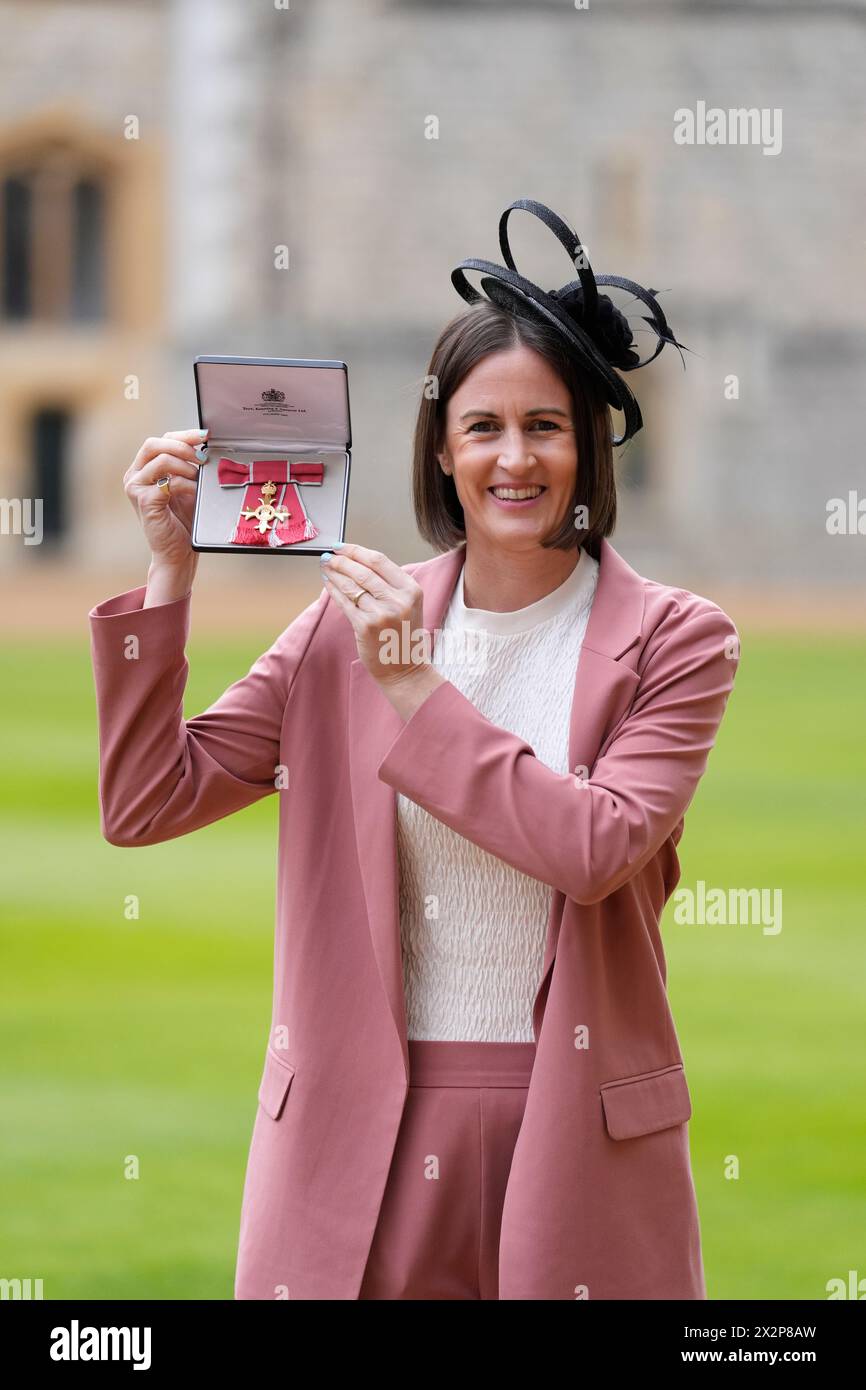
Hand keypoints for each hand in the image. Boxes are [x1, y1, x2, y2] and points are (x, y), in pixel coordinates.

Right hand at [124, 428, 207, 570]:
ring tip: (200, 479)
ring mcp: (135, 487)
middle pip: (154, 444)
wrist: (177, 553)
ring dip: (187, 467)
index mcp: (143, 469)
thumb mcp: (187, 487)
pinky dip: (187, 484)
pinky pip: (169, 481)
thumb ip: (188, 466)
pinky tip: (195, 493)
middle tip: (203, 458)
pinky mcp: (143, 500)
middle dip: (183, 446)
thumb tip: (205, 446)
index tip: (205, 435)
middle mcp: (134, 475)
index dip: (183, 435)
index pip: (161, 440)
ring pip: (162, 459)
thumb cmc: (183, 521)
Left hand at [320, 543, 442, 700]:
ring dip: (335, 573)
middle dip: (342, 561)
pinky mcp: (365, 626)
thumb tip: (357, 562)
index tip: (343, 547)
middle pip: (364, 571)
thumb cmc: (402, 636)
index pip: (380, 561)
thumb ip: (389, 584)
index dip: (357, 551)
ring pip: (352, 586)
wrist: (405, 669)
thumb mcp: (407, 605)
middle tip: (330, 556)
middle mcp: (398, 600)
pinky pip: (345, 603)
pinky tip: (328, 583)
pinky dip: (334, 590)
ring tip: (326, 567)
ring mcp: (382, 613)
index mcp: (411, 590)